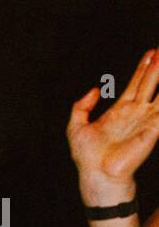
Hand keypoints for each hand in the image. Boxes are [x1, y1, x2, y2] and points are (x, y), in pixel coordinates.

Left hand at [67, 48, 158, 203]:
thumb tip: (94, 90)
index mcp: (121, 110)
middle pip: (151, 82)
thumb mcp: (76, 127)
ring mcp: (147, 119)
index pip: (136, 83)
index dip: (143, 67)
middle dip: (158, 65)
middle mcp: (136, 112)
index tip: (151, 52)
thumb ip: (81, 106)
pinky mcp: (154, 128)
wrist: (97, 174)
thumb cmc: (87, 157)